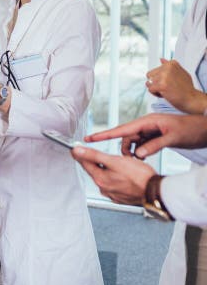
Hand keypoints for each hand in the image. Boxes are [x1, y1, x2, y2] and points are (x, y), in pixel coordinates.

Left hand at [70, 146, 155, 205]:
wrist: (156, 192)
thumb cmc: (140, 176)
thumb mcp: (115, 161)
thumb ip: (94, 155)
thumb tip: (78, 150)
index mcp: (100, 179)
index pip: (84, 163)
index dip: (79, 154)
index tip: (75, 149)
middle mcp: (104, 188)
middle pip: (93, 171)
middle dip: (93, 162)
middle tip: (93, 154)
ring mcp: (112, 194)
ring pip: (104, 178)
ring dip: (106, 170)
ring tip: (114, 164)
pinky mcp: (121, 197)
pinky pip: (114, 185)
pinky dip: (115, 179)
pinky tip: (122, 175)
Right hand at [85, 113, 206, 158]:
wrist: (206, 129)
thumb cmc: (192, 129)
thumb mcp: (173, 138)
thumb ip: (154, 146)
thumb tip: (137, 155)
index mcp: (147, 121)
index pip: (121, 129)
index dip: (104, 134)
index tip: (89, 138)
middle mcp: (146, 125)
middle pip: (125, 137)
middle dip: (120, 148)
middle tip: (118, 160)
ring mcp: (150, 131)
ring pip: (132, 143)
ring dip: (131, 153)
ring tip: (137, 162)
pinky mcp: (154, 137)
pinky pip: (141, 145)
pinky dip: (139, 153)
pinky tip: (142, 159)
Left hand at [146, 58, 206, 113]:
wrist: (191, 99)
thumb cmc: (186, 88)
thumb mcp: (180, 72)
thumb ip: (170, 66)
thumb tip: (161, 59)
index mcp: (171, 63)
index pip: (154, 71)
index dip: (160, 78)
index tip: (170, 82)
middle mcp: (167, 67)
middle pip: (149, 76)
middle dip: (155, 83)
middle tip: (167, 87)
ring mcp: (164, 76)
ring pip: (149, 83)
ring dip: (155, 89)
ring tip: (167, 90)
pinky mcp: (162, 85)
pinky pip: (150, 89)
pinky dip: (156, 94)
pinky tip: (165, 94)